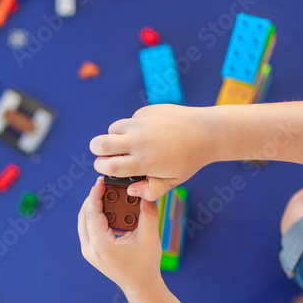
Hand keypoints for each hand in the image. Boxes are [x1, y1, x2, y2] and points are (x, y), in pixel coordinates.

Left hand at [78, 177, 162, 294]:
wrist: (141, 286)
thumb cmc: (146, 263)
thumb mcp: (150, 237)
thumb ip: (148, 213)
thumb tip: (146, 193)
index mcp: (102, 245)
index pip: (92, 213)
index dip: (95, 194)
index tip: (101, 181)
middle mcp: (90, 249)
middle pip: (84, 215)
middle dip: (93, 198)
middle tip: (104, 185)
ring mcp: (88, 252)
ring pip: (82, 222)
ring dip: (91, 207)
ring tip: (104, 194)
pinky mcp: (90, 253)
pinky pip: (86, 229)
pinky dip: (92, 217)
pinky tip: (105, 208)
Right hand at [91, 104, 213, 200]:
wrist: (205, 131)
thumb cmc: (189, 160)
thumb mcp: (173, 181)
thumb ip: (150, 190)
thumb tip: (129, 190)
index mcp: (144, 162)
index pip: (109, 166)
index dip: (101, 168)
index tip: (104, 168)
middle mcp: (139, 141)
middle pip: (99, 144)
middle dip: (97, 151)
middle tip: (104, 154)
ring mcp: (141, 124)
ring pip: (112, 129)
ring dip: (114, 138)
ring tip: (128, 144)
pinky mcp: (145, 112)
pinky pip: (129, 121)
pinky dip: (131, 128)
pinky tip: (148, 133)